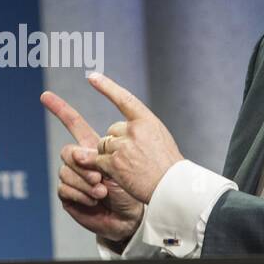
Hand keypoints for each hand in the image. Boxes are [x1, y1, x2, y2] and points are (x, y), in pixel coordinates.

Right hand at [40, 89, 143, 244]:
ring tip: (102, 192)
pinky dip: (79, 194)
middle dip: (81, 165)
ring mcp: (72, 178)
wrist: (131, 215)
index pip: (73, 123)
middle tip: (100, 177)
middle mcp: (80, 161)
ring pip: (64, 171)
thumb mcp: (119, 165)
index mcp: (93, 147)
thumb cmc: (131, 188)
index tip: (45, 96)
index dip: (59, 109)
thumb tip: (77, 154)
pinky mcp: (68, 196)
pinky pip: (63, 188)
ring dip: (83, 182)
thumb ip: (97, 156)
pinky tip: (93, 200)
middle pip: (67, 151)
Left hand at [80, 72, 182, 203]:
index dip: (107, 87)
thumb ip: (140, 129)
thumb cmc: (168, 165)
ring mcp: (122, 147)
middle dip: (115, 143)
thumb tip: (118, 130)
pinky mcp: (113, 163)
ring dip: (109, 156)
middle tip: (131, 158)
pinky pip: (98, 160)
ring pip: (103, 146)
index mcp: (146, 121)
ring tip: (128, 167)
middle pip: (110, 132)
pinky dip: (101, 167)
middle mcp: (133, 130)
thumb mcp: (159, 137)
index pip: (124, 99)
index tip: (92, 77)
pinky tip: (115, 173)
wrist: (171, 187)